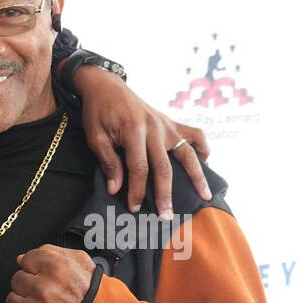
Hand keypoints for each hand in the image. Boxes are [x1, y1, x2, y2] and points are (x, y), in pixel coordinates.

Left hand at [7, 245, 95, 302]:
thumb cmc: (94, 295)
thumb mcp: (83, 263)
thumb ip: (52, 253)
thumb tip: (22, 258)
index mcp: (57, 268)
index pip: (26, 259)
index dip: (34, 266)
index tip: (42, 273)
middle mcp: (44, 289)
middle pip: (17, 279)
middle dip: (29, 284)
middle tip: (45, 292)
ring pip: (11, 301)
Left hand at [74, 65, 211, 218]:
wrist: (107, 85)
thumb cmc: (98, 112)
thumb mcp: (95, 137)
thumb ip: (108, 162)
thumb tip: (116, 190)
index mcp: (134, 131)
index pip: (139, 168)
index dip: (137, 190)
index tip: (134, 208)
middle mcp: (156, 128)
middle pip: (164, 166)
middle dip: (166, 194)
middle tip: (168, 216)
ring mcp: (168, 124)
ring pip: (187, 153)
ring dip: (197, 176)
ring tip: (205, 195)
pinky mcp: (172, 122)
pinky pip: (194, 135)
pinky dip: (203, 148)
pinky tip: (205, 163)